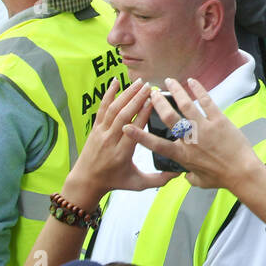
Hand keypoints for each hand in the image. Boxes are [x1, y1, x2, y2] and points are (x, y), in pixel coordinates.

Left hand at [64, 79, 177, 209]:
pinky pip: (102, 108)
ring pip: (113, 109)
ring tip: (139, 83)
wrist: (86, 181)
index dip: (144, 113)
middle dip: (136, 99)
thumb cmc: (114, 181)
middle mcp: (111, 140)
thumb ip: (158, 179)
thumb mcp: (138, 184)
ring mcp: (101, 132)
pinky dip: (108, 94)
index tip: (153, 101)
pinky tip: (116, 81)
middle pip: (124, 115)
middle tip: (149, 87)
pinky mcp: (95, 128)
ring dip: (126, 94)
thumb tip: (179, 173)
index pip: (134, 129)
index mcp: (123, 153)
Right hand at [124, 76, 264, 190]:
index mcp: (182, 155)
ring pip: (186, 105)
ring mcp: (204, 128)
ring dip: (177, 91)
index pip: (156, 144)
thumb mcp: (200, 181)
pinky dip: (199, 90)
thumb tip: (185, 175)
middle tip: (153, 93)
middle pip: (169, 118)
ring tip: (170, 81)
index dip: (140, 136)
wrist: (242, 172)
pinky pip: (207, 102)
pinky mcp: (219, 120)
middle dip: (159, 103)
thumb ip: (189, 177)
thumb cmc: (222, 178)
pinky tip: (192, 81)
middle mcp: (190, 139)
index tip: (127, 127)